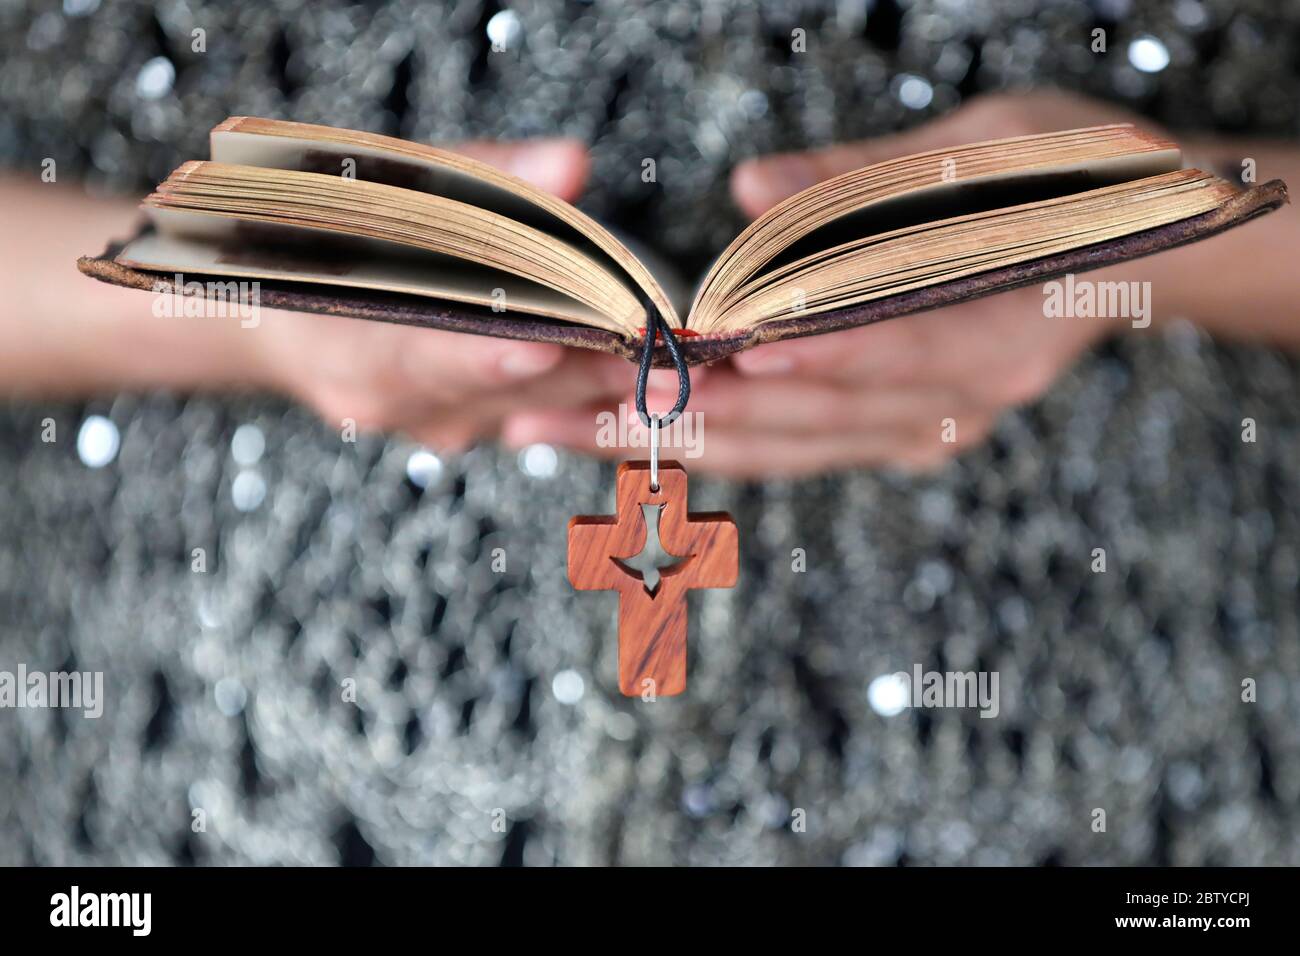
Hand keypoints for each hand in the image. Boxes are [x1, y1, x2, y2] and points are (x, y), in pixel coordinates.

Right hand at [13, 139, 618, 452]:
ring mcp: (434, 424)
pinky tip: (633, 368)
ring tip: (671, 367)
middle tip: (660, 357)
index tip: (545, 342)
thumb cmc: (319, 233)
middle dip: (584, 367)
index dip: (488, 354)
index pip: (429, 355)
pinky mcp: (463, 424)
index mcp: (354, 349)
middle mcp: (398, 403)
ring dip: (600, 380)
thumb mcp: (384, 187)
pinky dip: (582, 383)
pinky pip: (534, 408)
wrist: (268, 313)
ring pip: (533, 404)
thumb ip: (482, 180)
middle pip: (502, 387)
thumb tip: (570, 164)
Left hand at [504, 91, 1167, 477]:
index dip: (805, 354)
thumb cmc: (1078, 178)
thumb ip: (866, 179)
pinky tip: (642, 438)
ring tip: (569, 430)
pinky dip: (723, 445)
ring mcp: (934, 428)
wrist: (1138, 248)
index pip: (888, 345)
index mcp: (1002, 325)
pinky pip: (802, 452)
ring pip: (793, 449)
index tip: (718, 356)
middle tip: (569, 411)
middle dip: (691, 416)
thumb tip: (747, 192)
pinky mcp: (906, 435)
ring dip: (680, 442)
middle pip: (815, 419)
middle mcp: (965, 400)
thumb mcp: (992, 150)